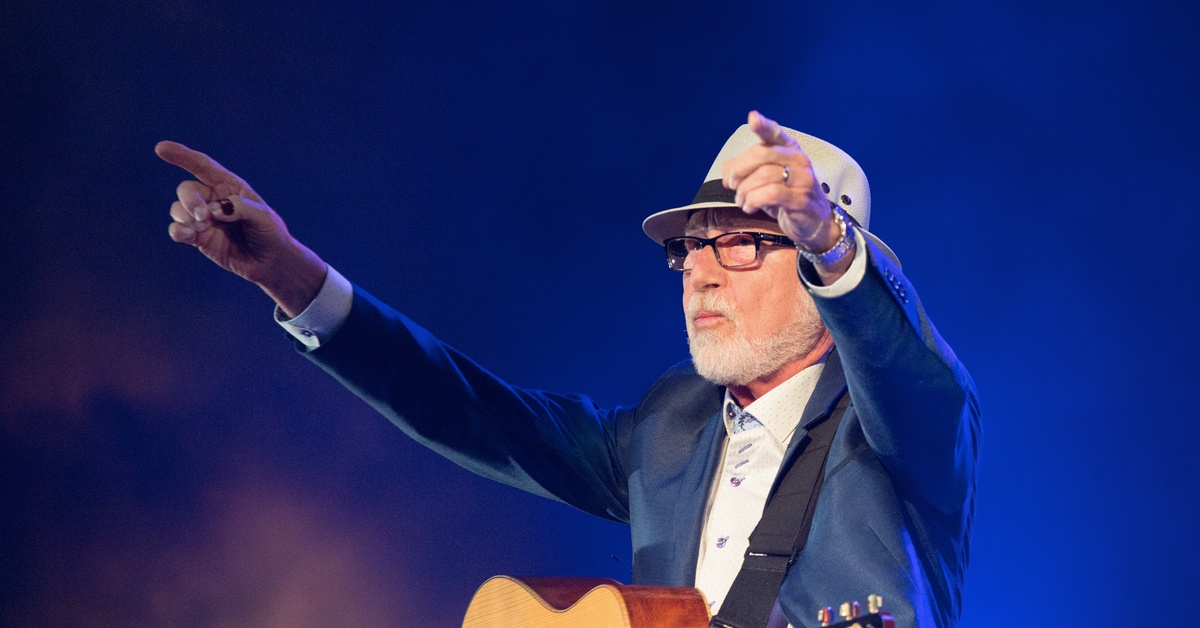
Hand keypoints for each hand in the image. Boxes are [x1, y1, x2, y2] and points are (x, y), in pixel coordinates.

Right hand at [156, 141, 325, 315]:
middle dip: (190, 200)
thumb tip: (214, 209)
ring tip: (204, 228)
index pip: (202, 166)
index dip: (182, 156)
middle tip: (205, 216)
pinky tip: (188, 235)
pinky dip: (178, 230)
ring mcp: (204, 219)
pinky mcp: (198, 238)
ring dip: (186, 217)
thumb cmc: (270, 232)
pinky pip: (178, 230)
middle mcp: (213, 199)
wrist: (270, 261)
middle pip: (186, 190)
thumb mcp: (263, 216)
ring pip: (178, 209)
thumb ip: (240, 208)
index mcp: (229, 186)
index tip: (161, 148)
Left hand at [719, 111, 840, 253]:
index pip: (775, 133)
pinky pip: (771, 194)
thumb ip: (744, 170)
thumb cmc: (786, 195)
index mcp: (789, 149)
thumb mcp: (763, 180)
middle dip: (739, 169)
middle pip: (761, 154)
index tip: (752, 118)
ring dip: (744, 190)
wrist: (813, 222)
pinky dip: (753, 200)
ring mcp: (803, 179)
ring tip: (741, 200)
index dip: (763, 125)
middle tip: (732, 184)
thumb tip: (727, 170)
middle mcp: (798, 159)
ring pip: (763, 175)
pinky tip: (749, 206)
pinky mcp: (801, 199)